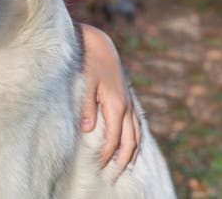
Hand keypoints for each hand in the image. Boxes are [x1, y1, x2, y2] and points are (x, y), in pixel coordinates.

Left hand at [78, 23, 140, 172]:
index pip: (114, 139)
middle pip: (130, 141)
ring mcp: (129, 102)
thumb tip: (88, 130)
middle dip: (122, 161)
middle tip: (113, 177)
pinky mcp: (127, 98)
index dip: (107, 156)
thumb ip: (87, 107)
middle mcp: (126, 105)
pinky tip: (131, 146)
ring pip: (137, 134)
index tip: (99, 168)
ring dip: (131, 153)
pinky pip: (136, 124)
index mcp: (116, 104)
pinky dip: (135, 138)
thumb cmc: (88, 62)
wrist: (98, 43)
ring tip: (124, 168)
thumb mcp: (84, 83)